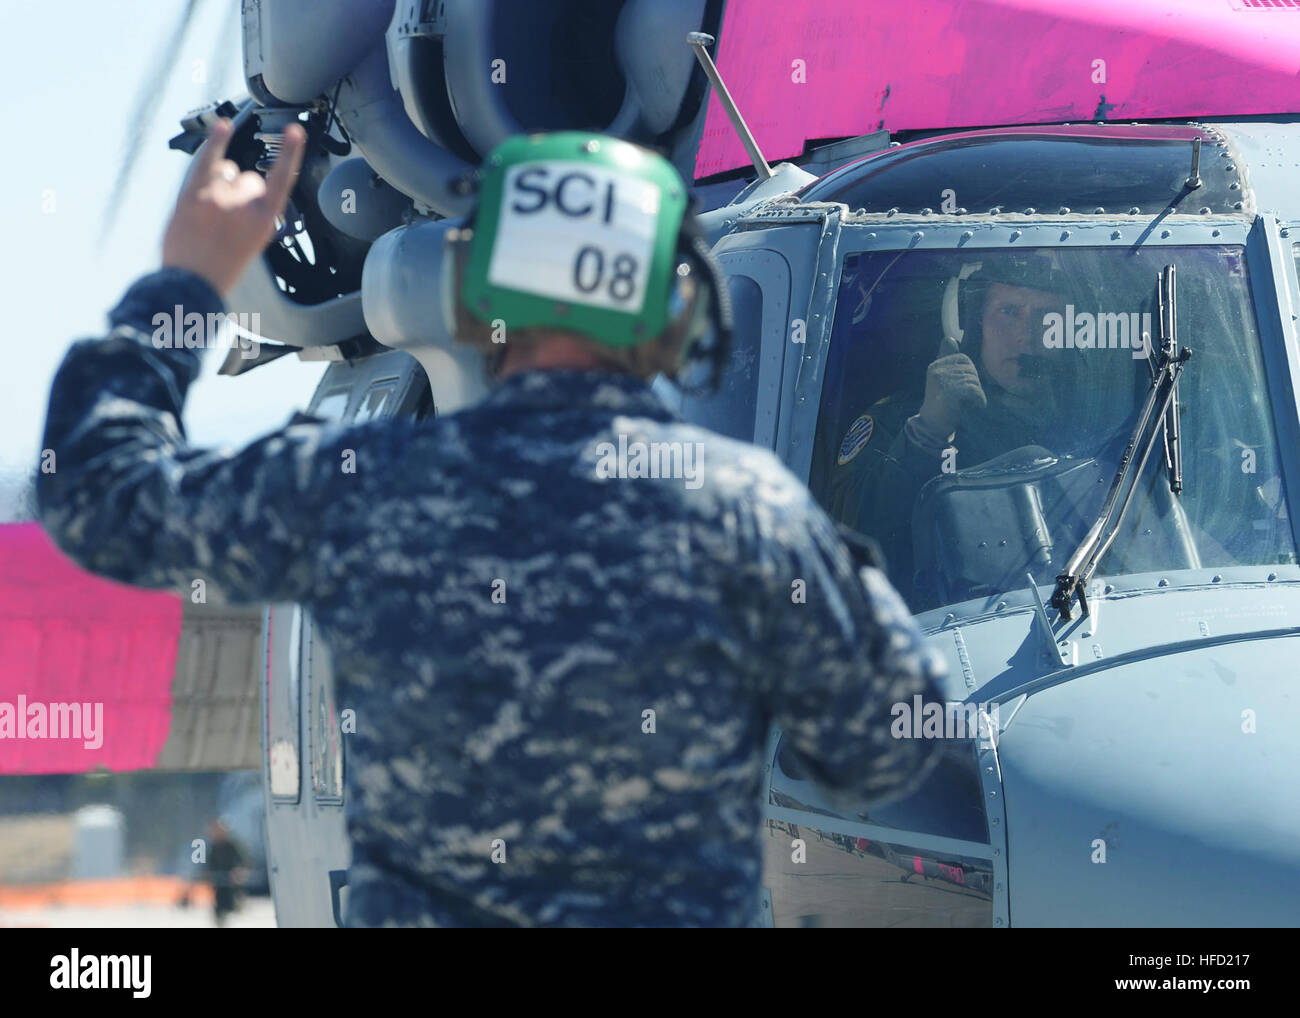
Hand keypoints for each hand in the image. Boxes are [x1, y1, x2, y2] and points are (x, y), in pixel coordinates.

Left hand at [161, 118, 305, 297]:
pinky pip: (208, 160)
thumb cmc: (221, 267)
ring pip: (227, 171)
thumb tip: (247, 191)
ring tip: (211, 208)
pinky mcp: (195, 194)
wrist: (192, 281)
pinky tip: (222, 128)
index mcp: (264, 221)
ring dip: (221, 181)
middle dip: (242, 190)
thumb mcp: (251, 243)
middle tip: (228, 214)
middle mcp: (245, 205)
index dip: (290, 153)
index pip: (281, 179)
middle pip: (250, 178)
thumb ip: (254, 215)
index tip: (295, 132)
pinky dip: (216, 142)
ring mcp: (219, 197)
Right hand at [915, 336, 986, 436]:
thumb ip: (947, 359)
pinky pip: (974, 391)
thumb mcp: (944, 378)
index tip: (962, 389)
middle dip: (974, 385)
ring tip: (968, 405)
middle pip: (970, 371)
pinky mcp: (949, 392)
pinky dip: (978, 401)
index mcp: (936, 365)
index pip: (964, 360)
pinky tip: (973, 407)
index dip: (969, 374)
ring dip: (977, 395)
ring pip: (973, 381)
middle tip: (966, 399)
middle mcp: (937, 370)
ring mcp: (942, 381)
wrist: (932, 426)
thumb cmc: (942, 403)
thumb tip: (950, 338)